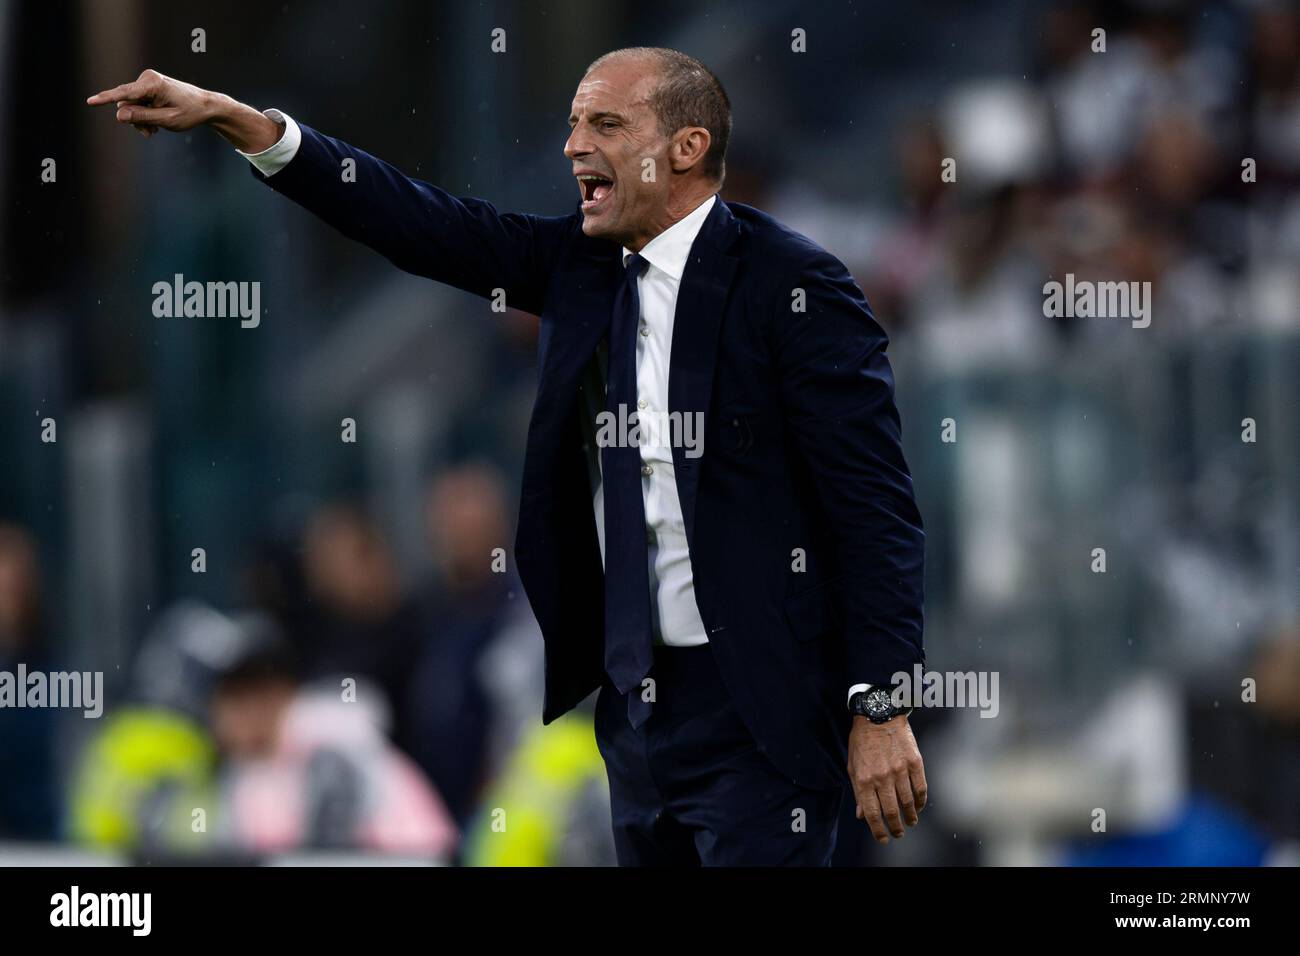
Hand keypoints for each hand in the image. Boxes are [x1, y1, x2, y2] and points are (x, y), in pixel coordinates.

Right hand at [87, 69, 280, 152]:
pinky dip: (143, 114)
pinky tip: (154, 122)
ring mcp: (146, 81)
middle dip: (135, 119)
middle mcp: (147, 78)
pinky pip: (136, 102)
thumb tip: (119, 115)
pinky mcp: (147, 86)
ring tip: (154, 130)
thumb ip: (143, 118)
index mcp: (153, 84)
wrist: (205, 106)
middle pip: (127, 103)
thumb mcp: (167, 120)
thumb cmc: (190, 113)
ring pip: (130, 104)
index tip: (90, 102)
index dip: (106, 99)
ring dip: (140, 119)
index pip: (125, 93)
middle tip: (150, 134)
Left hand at [847, 713, 926, 843]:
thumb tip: (861, 815)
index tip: (883, 838)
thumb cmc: (862, 740)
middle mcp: (882, 777)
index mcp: (864, 780)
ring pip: (908, 803)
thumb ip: (857, 792)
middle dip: (895, 827)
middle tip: (898, 833)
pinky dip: (920, 801)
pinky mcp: (914, 762)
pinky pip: (920, 788)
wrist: (878, 715)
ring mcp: (900, 770)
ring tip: (910, 823)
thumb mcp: (852, 765)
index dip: (878, 830)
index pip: (872, 813)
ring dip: (909, 817)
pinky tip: (918, 806)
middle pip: (891, 811)